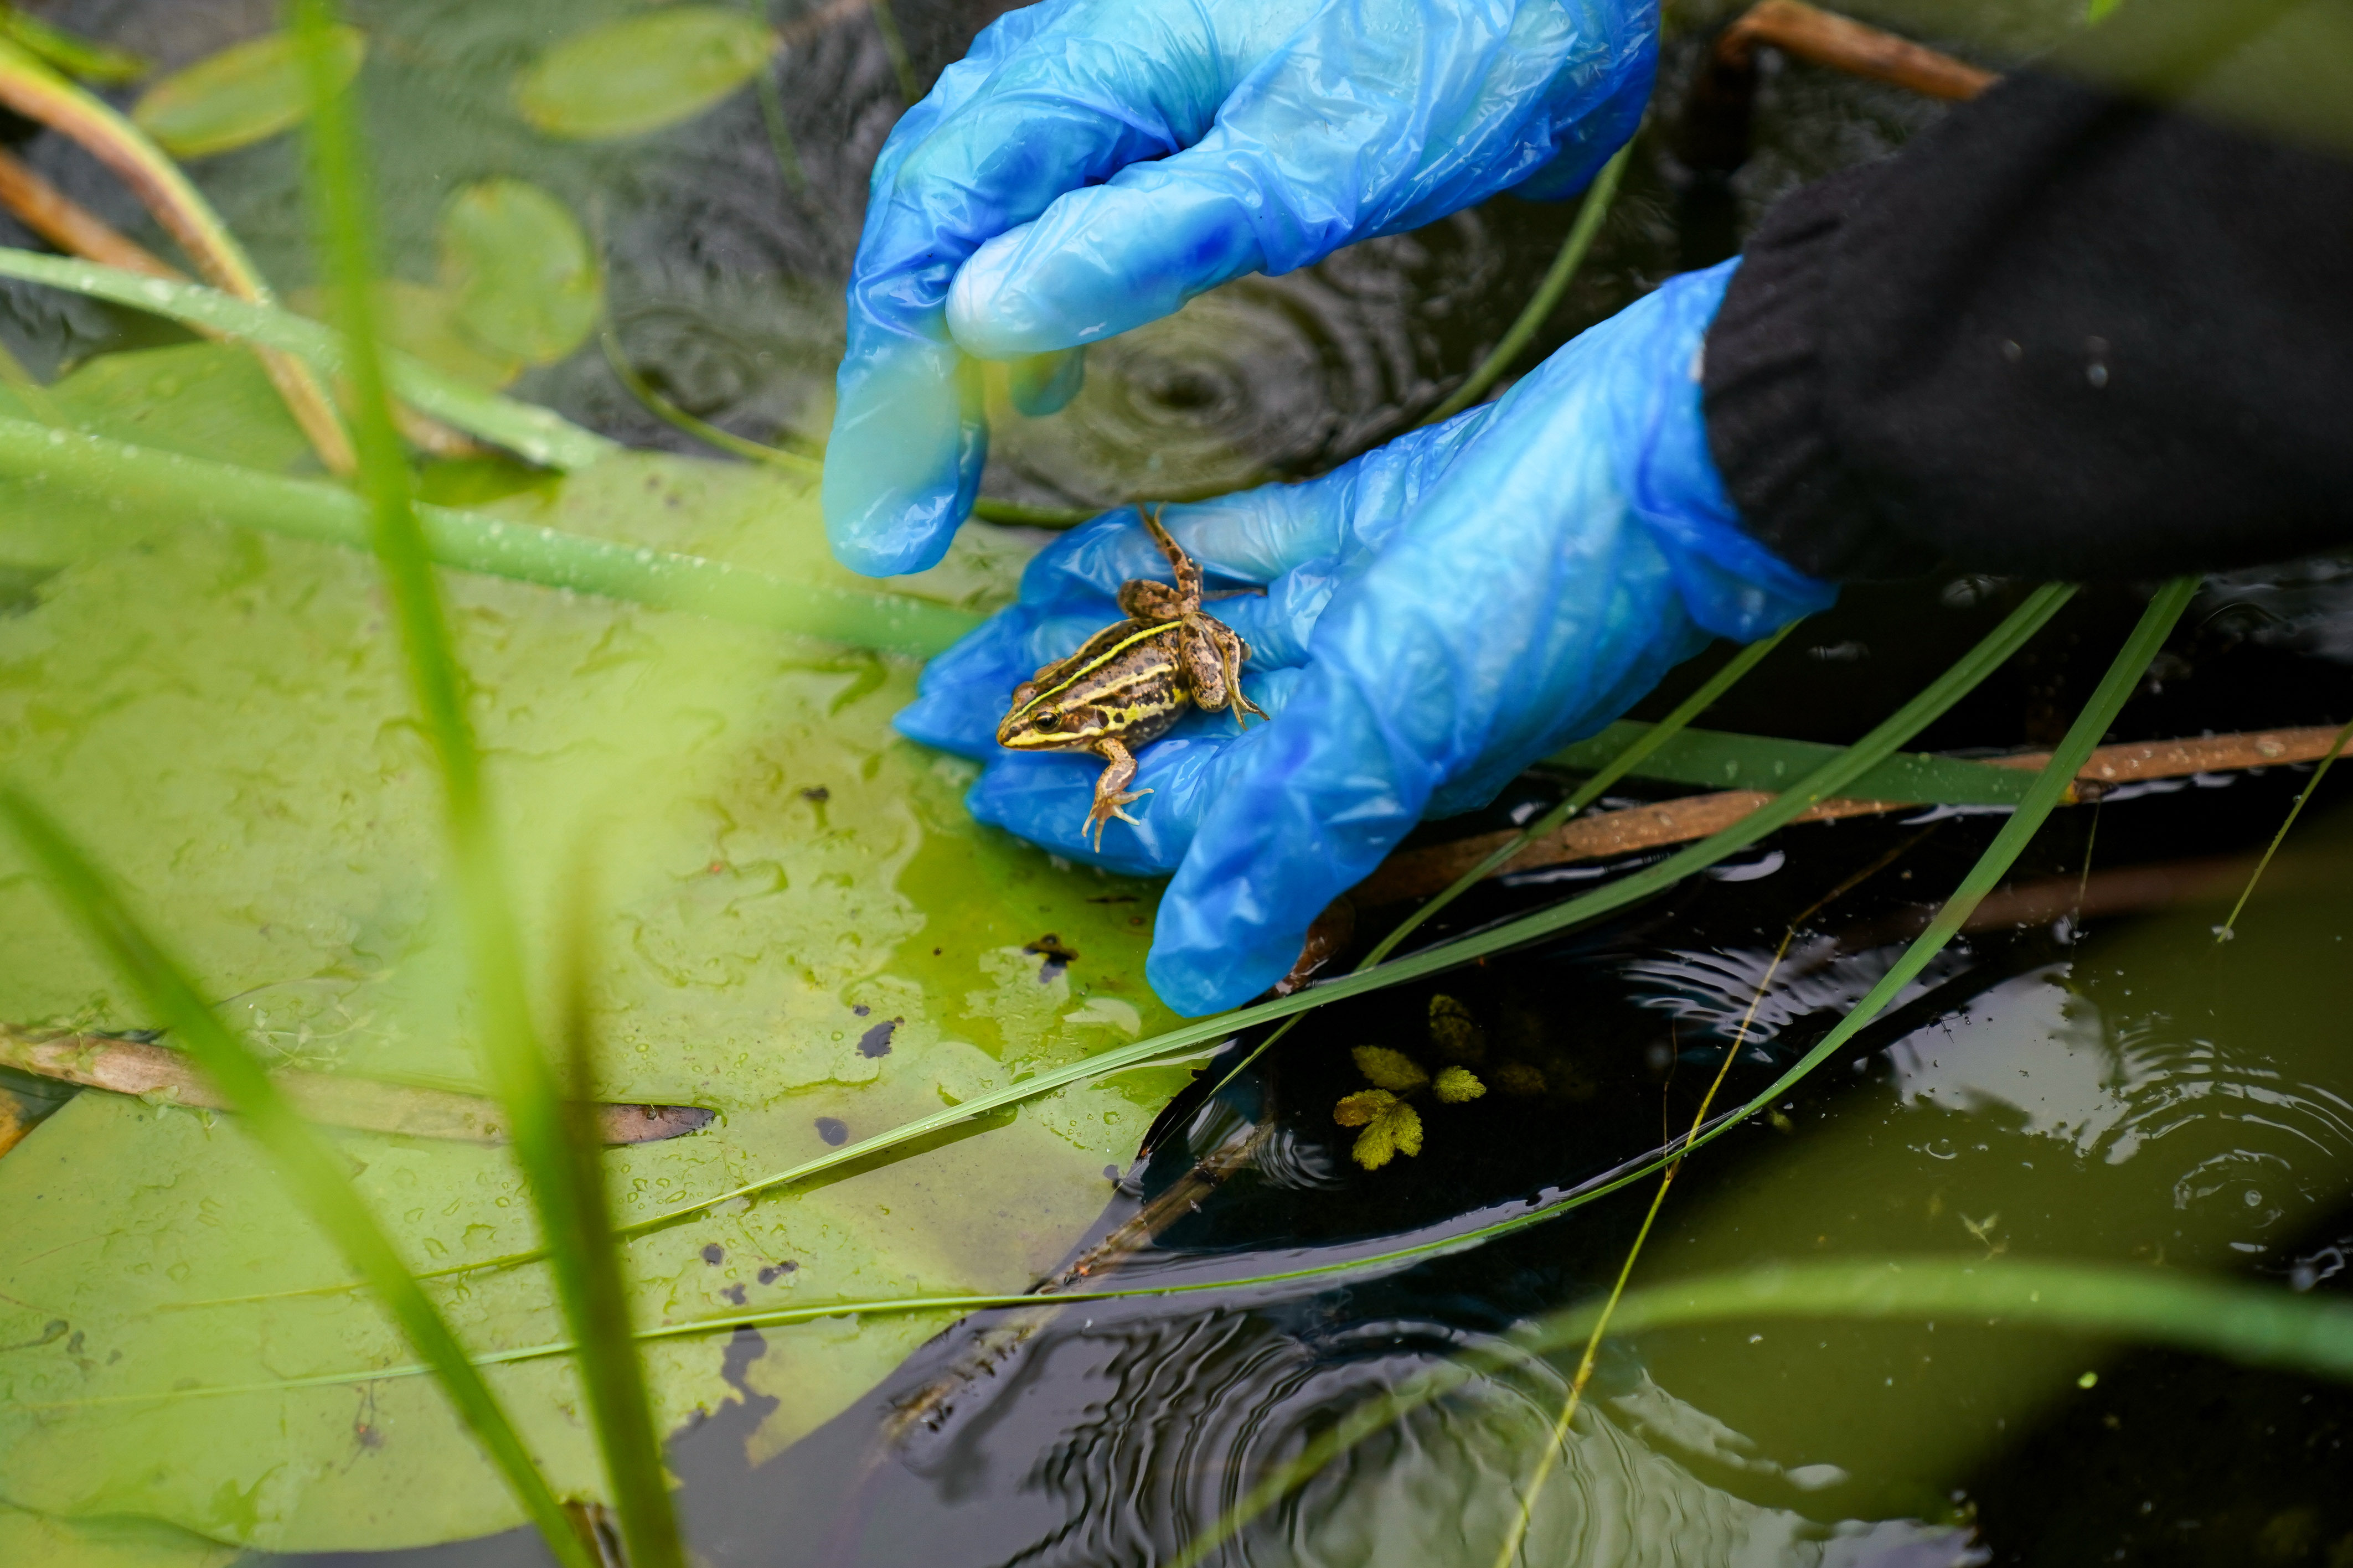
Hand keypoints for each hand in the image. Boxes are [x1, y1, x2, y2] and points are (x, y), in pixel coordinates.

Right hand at [823, 0, 1660, 576]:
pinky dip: (1025, 302)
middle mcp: (1077, 62)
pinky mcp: (1171, 120)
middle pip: (932, 218)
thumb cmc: (1450, 50)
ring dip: (952, 345)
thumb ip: (1139, 239)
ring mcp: (1118, 84)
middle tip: (901, 521)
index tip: (894, 514)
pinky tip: (1037, 377)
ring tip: (948, 467)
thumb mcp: (1299, 167)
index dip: (894, 373)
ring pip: (982, 216)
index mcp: (1089, 61)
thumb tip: (980, 319)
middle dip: (902, 376)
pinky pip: (1051, 209)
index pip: (931, 219)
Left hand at [898, 263, 1836, 1014]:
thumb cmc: (1548, 586)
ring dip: (1097, 632)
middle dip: (1057, 715)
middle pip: (1174, 726)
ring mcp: (1367, 614)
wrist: (1688, 442)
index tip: (966, 785)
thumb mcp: (1403, 721)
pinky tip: (1089, 549)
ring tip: (990, 624)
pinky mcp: (1381, 520)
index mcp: (1356, 772)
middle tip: (938, 698)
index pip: (1185, 808)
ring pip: (1200, 638)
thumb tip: (1198, 982)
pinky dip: (1171, 556)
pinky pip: (1251, 549)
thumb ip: (1293, 841)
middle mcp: (1354, 707)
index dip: (1073, 803)